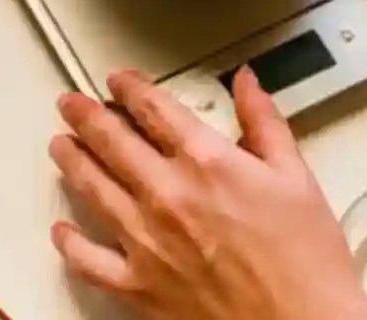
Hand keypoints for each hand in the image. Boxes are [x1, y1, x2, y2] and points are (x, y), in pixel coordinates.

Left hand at [49, 69, 366, 319]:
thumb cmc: (305, 263)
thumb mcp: (296, 178)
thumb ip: (264, 123)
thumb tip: (246, 83)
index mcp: (205, 161)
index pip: (152, 107)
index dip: (128, 87)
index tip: (118, 81)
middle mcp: (167, 194)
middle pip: (110, 139)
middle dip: (85, 115)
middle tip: (71, 104)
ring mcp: (146, 239)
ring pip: (92, 187)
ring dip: (72, 160)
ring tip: (61, 145)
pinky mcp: (138, 283)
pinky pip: (88, 260)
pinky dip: (70, 243)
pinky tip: (63, 231)